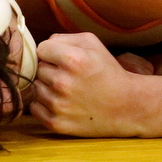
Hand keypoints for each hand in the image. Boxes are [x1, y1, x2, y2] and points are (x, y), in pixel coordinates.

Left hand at [27, 33, 146, 137]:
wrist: (127, 106)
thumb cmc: (108, 71)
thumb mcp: (92, 43)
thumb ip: (63, 38)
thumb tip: (41, 47)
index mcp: (72, 60)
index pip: (40, 49)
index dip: (51, 53)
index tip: (63, 60)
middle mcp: (63, 83)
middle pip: (37, 69)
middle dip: (50, 70)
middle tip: (68, 76)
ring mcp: (59, 105)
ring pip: (35, 88)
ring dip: (47, 88)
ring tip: (67, 90)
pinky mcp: (57, 124)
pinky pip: (34, 108)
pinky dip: (43, 105)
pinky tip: (61, 102)